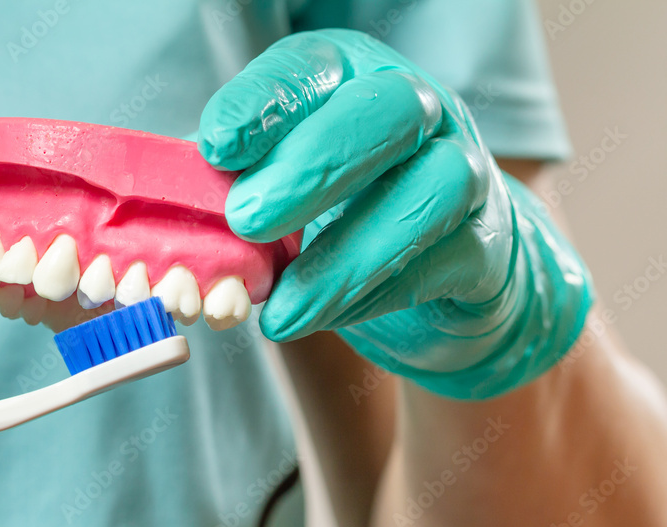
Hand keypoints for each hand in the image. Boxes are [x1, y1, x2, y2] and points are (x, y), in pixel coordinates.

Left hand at [198, 30, 591, 399]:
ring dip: (345, 256)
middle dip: (312, 166)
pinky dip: (373, 296)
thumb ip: (244, 183)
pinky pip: (440, 264)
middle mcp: (421, 110)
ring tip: (280, 308)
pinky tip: (319, 317)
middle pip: (386, 112)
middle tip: (246, 219)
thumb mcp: (287, 183)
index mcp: (354, 79)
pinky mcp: (486, 243)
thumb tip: (181, 206)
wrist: (445, 265)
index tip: (216, 147)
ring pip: (428, 192)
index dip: (265, 103)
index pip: (314, 68)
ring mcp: (465, 171)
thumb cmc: (345, 210)